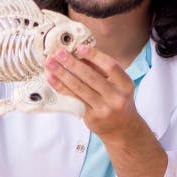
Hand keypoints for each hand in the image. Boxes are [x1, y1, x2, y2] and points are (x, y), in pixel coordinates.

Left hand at [46, 44, 167, 176]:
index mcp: (126, 84)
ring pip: (79, 88)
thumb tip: (79, 53)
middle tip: (58, 53)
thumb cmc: (117, 100)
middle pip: (91, 77)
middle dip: (72, 63)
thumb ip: (100, 69)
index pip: (110, 66)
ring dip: (62, 74)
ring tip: (50, 64)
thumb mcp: (116, 84)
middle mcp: (117, 97)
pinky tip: (52, 79)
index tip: (79, 47)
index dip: (94, 56)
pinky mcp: (92, 117)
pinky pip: (74, 99)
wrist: (123, 129)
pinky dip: (61, 87)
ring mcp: (104, 109)